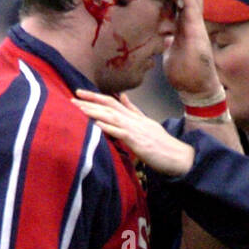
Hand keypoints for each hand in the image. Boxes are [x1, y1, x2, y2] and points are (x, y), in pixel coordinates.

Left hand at [73, 91, 194, 175]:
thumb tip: (121, 95)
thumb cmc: (161, 143)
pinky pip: (120, 133)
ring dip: (94, 111)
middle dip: (89, 101)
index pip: (111, 101)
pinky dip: (108, 127)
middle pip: (108, 106)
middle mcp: (133, 120)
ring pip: (111, 116)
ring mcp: (135, 129)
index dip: (95, 96)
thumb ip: (133, 109)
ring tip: (78, 108)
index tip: (79, 92)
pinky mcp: (137, 142)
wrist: (177, 156)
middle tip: (71, 97)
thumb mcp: (146, 123)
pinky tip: (96, 124)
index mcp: (133, 116)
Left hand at [164, 0, 221, 100]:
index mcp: (184, 27)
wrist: (196, 89)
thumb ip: (168, 42)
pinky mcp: (196, 30)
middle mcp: (191, 23)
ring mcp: (195, 25)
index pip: (181, 2)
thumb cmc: (184, 74)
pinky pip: (190, 6)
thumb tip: (163, 37)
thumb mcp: (171, 54)